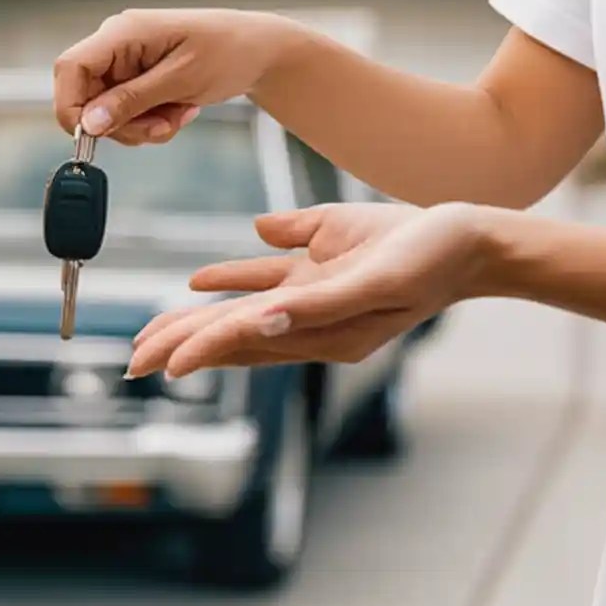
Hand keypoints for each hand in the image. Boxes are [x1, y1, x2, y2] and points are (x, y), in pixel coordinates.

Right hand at [54, 9, 304, 144]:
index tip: (93, 135)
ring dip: (141, 126)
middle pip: (87, 98)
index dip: (71, 107)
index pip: (71, 69)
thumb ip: (132, 101)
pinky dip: (150, 122)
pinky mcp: (136, 80)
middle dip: (121, 124)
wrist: (258, 52)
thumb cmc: (228, 51)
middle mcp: (117, 45)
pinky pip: (126, 113)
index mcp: (123, 32)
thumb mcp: (180, 80)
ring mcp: (126, 63)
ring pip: (107, 113)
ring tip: (177, 115)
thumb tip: (90, 123)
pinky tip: (178, 110)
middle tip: (159, 128)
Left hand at [127, 202, 489, 377]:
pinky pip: (264, 280)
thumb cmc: (434, 257)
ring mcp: (311, 299)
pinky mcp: (319, 274)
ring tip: (148, 336)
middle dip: (179, 346)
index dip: (199, 349)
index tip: (161, 365)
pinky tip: (197, 283)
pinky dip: (230, 281)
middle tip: (131, 364)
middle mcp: (309, 322)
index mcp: (322, 330)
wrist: (474, 240)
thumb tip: (261, 314)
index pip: (244, 340)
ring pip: (237, 313)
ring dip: (191, 322)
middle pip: (229, 336)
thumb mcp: (379, 278)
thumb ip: (320, 300)